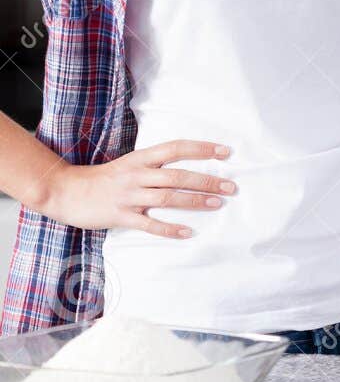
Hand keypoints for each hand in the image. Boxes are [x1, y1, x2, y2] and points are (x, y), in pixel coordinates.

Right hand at [42, 139, 236, 235]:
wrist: (66, 191)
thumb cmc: (102, 179)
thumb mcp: (129, 163)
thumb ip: (154, 165)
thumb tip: (186, 167)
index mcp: (140, 158)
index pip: (176, 148)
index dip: (201, 149)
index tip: (225, 152)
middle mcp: (137, 174)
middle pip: (177, 175)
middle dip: (206, 180)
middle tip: (231, 186)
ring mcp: (129, 196)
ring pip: (168, 198)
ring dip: (194, 201)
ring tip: (217, 204)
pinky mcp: (120, 216)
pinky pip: (149, 224)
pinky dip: (170, 229)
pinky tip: (188, 232)